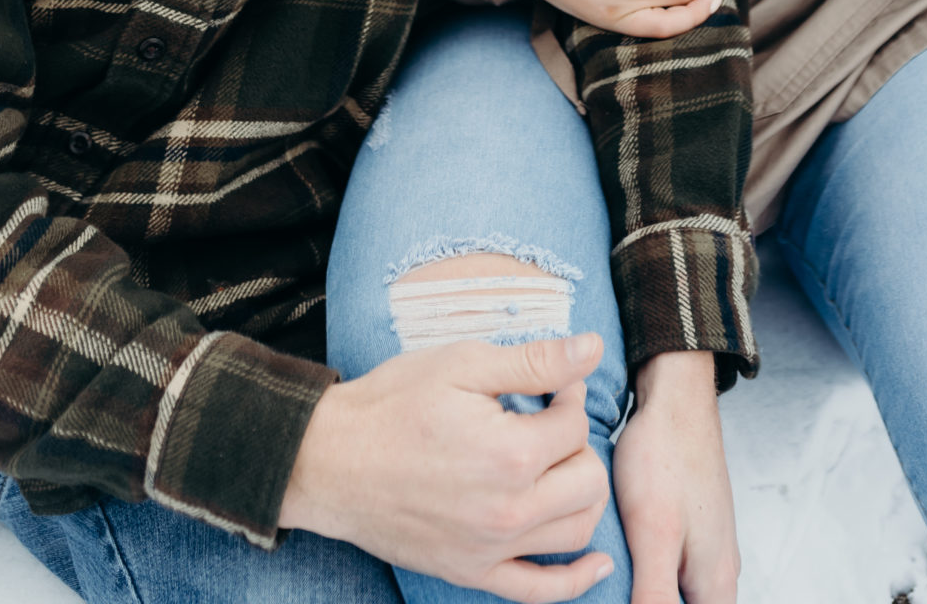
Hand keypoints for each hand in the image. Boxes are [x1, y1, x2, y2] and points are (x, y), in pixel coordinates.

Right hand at [280, 332, 614, 601]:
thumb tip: (593, 347)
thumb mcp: (463, 364)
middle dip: (578, 443)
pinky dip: (575, 581)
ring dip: (583, 495)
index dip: (568, 392)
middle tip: (550, 420)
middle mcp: (510, 510)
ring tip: (562, 465)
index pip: (575, 423)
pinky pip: (539, 590)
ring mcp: (492, 548)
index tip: (550, 383)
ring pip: (577, 531)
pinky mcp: (472, 572)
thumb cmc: (394, 404)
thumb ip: (535, 361)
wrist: (330, 460)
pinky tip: (596, 563)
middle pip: (588, 479)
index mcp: (511, 453)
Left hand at [614, 352, 739, 603]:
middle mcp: (718, 573)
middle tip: (609, 579)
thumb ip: (655, 598)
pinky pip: (670, 567)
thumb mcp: (654, 537)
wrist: (676, 394)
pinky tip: (620, 553)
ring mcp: (705, 548)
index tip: (628, 594)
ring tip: (608, 571)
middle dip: (644, 600)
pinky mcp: (689, 525)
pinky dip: (645, 567)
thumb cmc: (665, 460)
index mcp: (716, 588)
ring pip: (676, 593)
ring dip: (644, 589)